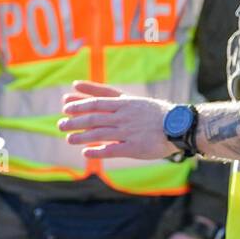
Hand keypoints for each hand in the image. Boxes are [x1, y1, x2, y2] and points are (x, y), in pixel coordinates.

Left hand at [58, 80, 177, 160]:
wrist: (179, 126)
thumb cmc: (153, 112)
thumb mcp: (129, 99)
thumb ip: (106, 94)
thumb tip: (77, 85)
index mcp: (124, 104)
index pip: (97, 103)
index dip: (79, 105)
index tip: (65, 106)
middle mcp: (124, 117)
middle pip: (95, 118)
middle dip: (75, 121)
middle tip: (60, 124)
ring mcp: (129, 132)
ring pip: (100, 134)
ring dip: (82, 136)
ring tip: (69, 138)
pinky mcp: (134, 148)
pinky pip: (112, 150)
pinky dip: (98, 151)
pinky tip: (86, 152)